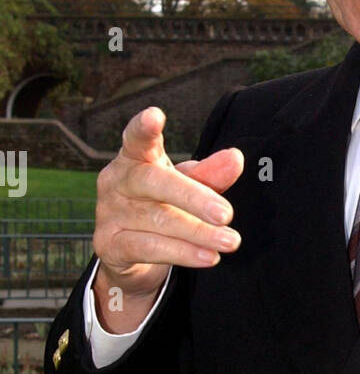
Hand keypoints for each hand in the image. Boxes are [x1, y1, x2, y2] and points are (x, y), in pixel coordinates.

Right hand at [92, 106, 243, 328]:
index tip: (155, 116)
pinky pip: (148, 248)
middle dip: (194, 198)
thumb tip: (235, 158)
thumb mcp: (186, 186)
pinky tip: (208, 257)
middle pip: (153, 182)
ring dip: (198, 233)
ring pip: (157, 220)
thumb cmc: (161, 206)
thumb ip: (209, 174)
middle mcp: (116, 181)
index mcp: (135, 158)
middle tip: (227, 214)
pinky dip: (183, 253)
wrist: (129, 252)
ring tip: (230, 241)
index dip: (144, 128)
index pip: (136, 139)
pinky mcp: (109, 245)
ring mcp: (108, 213)